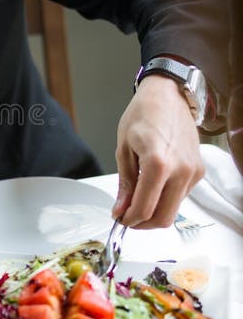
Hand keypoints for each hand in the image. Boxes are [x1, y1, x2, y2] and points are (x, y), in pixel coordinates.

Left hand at [113, 75, 203, 227]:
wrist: (168, 95)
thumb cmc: (143, 114)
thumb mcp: (124, 149)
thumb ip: (125, 184)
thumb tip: (121, 209)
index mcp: (158, 163)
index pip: (144, 208)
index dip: (129, 220)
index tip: (120, 218)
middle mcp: (180, 170)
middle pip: (163, 218)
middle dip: (143, 223)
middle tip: (128, 217)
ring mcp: (193, 172)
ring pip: (174, 210)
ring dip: (154, 212)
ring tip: (138, 200)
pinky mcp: (198, 171)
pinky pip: (181, 196)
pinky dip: (165, 198)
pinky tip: (153, 186)